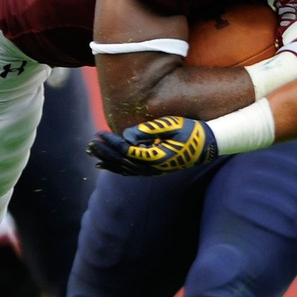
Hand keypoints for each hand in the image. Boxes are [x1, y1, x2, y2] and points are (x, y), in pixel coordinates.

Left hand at [88, 116, 218, 175]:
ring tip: (92, 153)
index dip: (112, 143)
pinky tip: (103, 165)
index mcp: (157, 157)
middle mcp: (153, 168)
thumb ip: (149, 130)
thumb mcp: (172, 125)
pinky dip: (115, 168)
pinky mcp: (152, 170)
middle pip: (122, 162)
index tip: (100, 134)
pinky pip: (130, 171)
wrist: (206, 146)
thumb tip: (126, 135)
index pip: (127, 152)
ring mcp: (152, 171)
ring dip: (107, 160)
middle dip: (105, 152)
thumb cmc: (191, 132)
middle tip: (90, 144)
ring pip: (124, 169)